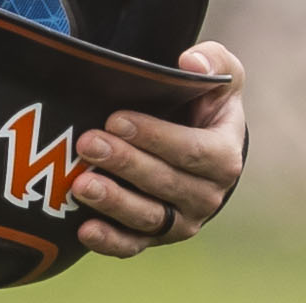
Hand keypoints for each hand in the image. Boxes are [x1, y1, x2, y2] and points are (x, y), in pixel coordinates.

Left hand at [72, 40, 246, 257]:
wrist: (189, 136)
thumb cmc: (201, 101)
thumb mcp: (217, 74)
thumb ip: (213, 61)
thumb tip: (191, 62)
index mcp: (224, 156)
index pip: (195, 152)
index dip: (156, 138)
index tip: (116, 118)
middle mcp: (206, 194)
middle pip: (166, 184)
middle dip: (125, 164)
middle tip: (88, 143)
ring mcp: (180, 219)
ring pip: (149, 218)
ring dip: (114, 203)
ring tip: (81, 185)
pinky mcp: (153, 235)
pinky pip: (133, 245)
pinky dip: (110, 241)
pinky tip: (83, 230)